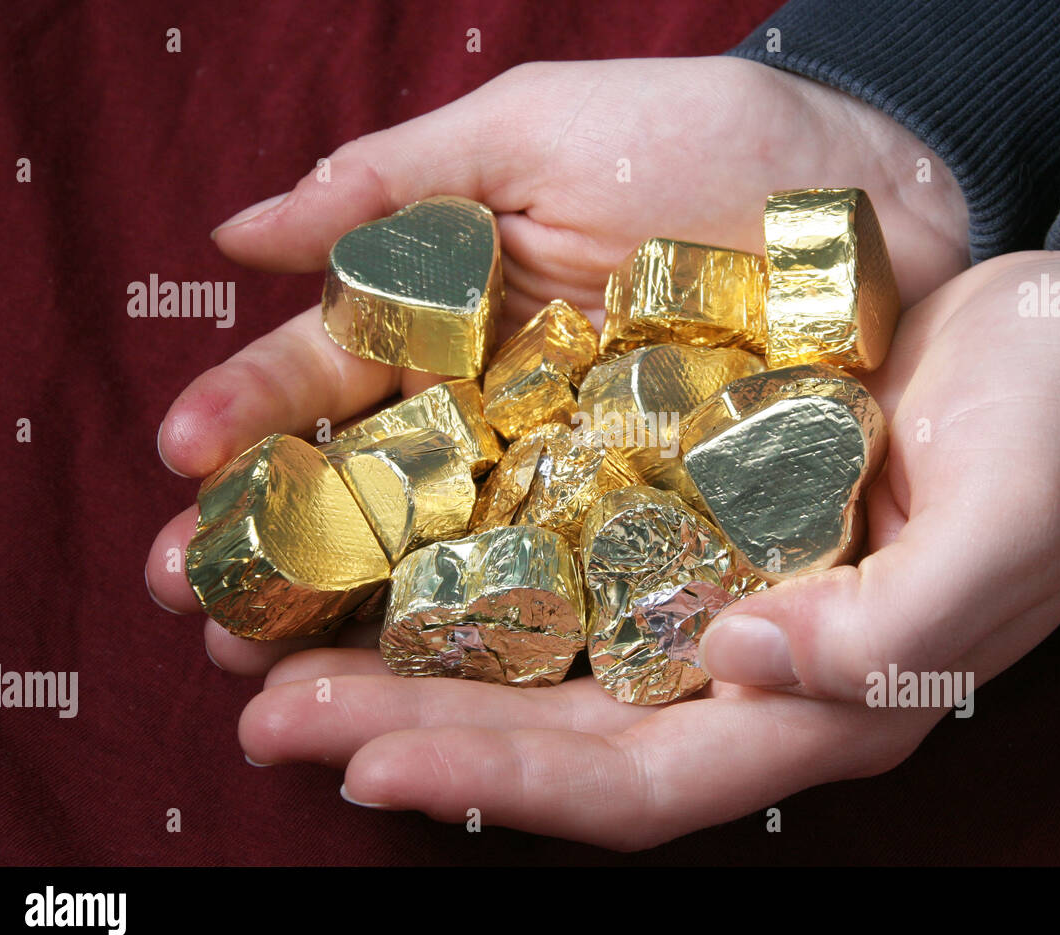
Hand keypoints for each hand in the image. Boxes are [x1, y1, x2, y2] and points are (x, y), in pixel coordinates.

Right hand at [146, 55, 969, 673]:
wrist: (880, 189)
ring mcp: (578, 480)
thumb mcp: (540, 135)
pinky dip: (493, 635)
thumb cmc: (713, 140)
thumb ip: (394, 184)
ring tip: (266, 662)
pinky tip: (418, 675)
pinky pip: (567, 589)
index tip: (179, 455)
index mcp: (465, 312)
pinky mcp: (659, 532)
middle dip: (279, 538)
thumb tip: (236, 236)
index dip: (256, 410)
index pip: (338, 369)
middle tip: (190, 595)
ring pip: (450, 556)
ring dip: (356, 611)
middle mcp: (507, 409)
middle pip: (374, 485)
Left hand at [230, 249, 1059, 848]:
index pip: (640, 781)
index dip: (503, 784)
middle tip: (270, 716)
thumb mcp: (1012, 525)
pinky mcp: (687, 530)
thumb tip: (746, 655)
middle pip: (555, 738)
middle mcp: (749, 677)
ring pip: (538, 665)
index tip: (366, 763)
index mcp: (826, 706)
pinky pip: (561, 576)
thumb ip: (896, 621)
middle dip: (410, 734)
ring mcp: (711, 604)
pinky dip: (466, 583)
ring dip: (408, 667)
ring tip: (279, 658)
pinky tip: (382, 567)